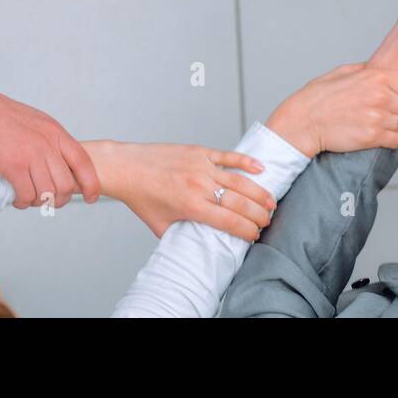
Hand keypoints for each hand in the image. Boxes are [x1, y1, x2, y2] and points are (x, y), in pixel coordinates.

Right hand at [0, 87, 99, 209]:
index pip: (83, 162)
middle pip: (66, 185)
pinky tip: (17, 198)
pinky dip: (23, 202)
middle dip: (60, 199)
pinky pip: (26, 196)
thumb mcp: (36, 121)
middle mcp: (47, 144)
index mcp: (55, 132)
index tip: (91, 197)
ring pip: (48, 193)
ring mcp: (31, 156)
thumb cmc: (1, 116)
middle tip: (49, 201)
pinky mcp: (13, 167)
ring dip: (40, 202)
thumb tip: (58, 162)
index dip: (90, 183)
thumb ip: (50, 140)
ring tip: (30, 199)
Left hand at [88, 141, 273, 242]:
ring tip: (271, 202)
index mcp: (191, 206)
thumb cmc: (141, 197)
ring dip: (259, 192)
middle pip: (240, 202)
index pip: (229, 222)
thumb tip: (197, 245)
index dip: (247, 231)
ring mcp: (201, 166)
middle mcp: (199, 185)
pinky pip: (228, 156)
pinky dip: (246, 163)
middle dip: (258, 214)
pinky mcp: (199, 152)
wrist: (126, 167)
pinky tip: (261, 170)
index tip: (255, 236)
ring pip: (239, 180)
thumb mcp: (161, 226)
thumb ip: (181, 236)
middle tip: (267, 221)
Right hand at [267, 64, 397, 157]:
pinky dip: (393, 140)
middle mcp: (381, 97)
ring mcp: (378, 118)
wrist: (303, 121)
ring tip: (385, 122)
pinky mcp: (372, 138)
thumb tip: (383, 69)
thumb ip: (368, 69)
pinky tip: (380, 134)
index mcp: (377, 77)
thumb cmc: (318, 97)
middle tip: (395, 110)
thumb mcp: (343, 72)